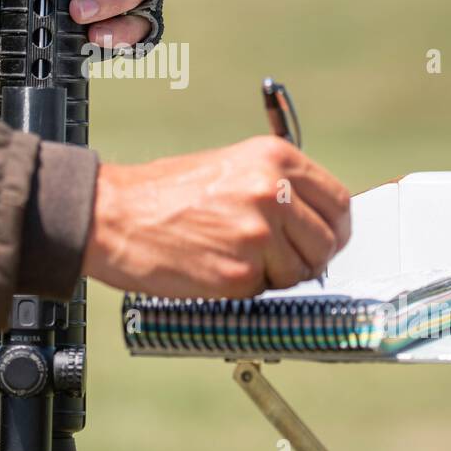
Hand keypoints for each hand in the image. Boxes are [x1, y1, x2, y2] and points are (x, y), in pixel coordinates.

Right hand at [81, 136, 352, 298]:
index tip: (324, 240)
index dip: (333, 228)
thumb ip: (277, 188)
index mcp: (274, 158)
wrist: (113, 215)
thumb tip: (315, 222)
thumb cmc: (164, 193)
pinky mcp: (239, 273)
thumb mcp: (230, 167)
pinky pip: (265, 292)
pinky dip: (246, 290)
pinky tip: (215, 268)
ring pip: (299, 273)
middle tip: (278, 260)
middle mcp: (272, 191)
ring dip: (276, 276)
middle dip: (309, 258)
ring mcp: (258, 234)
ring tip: (235, 258)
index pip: (337, 202)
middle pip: (327, 242)